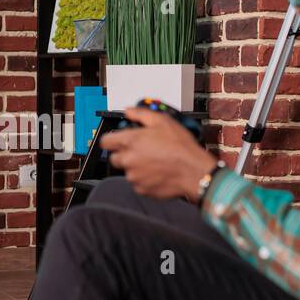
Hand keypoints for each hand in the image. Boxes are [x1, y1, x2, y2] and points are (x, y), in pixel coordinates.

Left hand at [98, 107, 217, 201]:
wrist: (193, 170)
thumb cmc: (180, 147)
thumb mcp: (162, 121)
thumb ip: (140, 114)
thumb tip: (129, 111)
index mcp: (130, 142)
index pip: (105, 142)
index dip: (111, 139)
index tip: (117, 140)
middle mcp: (128, 160)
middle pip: (115, 158)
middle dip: (125, 154)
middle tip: (141, 151)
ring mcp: (134, 176)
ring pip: (128, 171)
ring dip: (136, 167)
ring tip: (154, 161)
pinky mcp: (141, 189)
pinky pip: (138, 183)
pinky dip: (145, 178)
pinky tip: (157, 172)